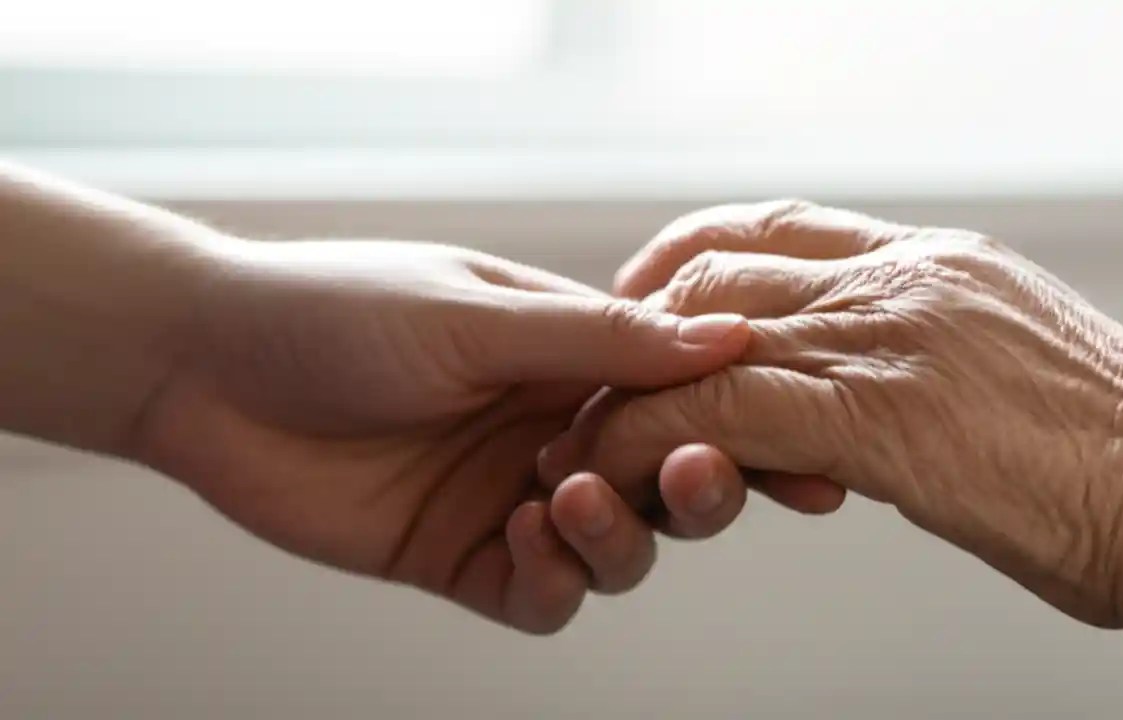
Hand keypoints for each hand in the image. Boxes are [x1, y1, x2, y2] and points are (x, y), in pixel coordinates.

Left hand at [131, 238, 838, 632]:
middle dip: (700, 489)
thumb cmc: (340, 310)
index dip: (752, 426)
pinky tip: (527, 536)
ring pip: (618, 548)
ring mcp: (512, 498)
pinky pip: (542, 594)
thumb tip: (729, 336)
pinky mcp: (461, 557)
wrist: (209, 364)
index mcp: (573, 358)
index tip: (814, 454)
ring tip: (572, 498)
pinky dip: (555, 577)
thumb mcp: (477, 313)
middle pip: (671, 483)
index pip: (690, 398)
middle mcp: (556, 430)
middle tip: (695, 474)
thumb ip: (600, 341)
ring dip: (618, 534)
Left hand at [542, 200, 1122, 628]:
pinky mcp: (872, 419)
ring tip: (585, 430)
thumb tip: (895, 376)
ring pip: (702, 333)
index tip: (651, 285)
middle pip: (721, 266)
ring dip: (626, 383)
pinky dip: (648, 437)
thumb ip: (939, 348)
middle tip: (596, 369)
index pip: (785, 221)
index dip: (698, 247)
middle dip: (640, 313)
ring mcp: (885, 342)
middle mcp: (901, 282)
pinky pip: (717, 411)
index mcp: (938, 260)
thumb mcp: (1020, 364)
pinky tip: (616, 468)